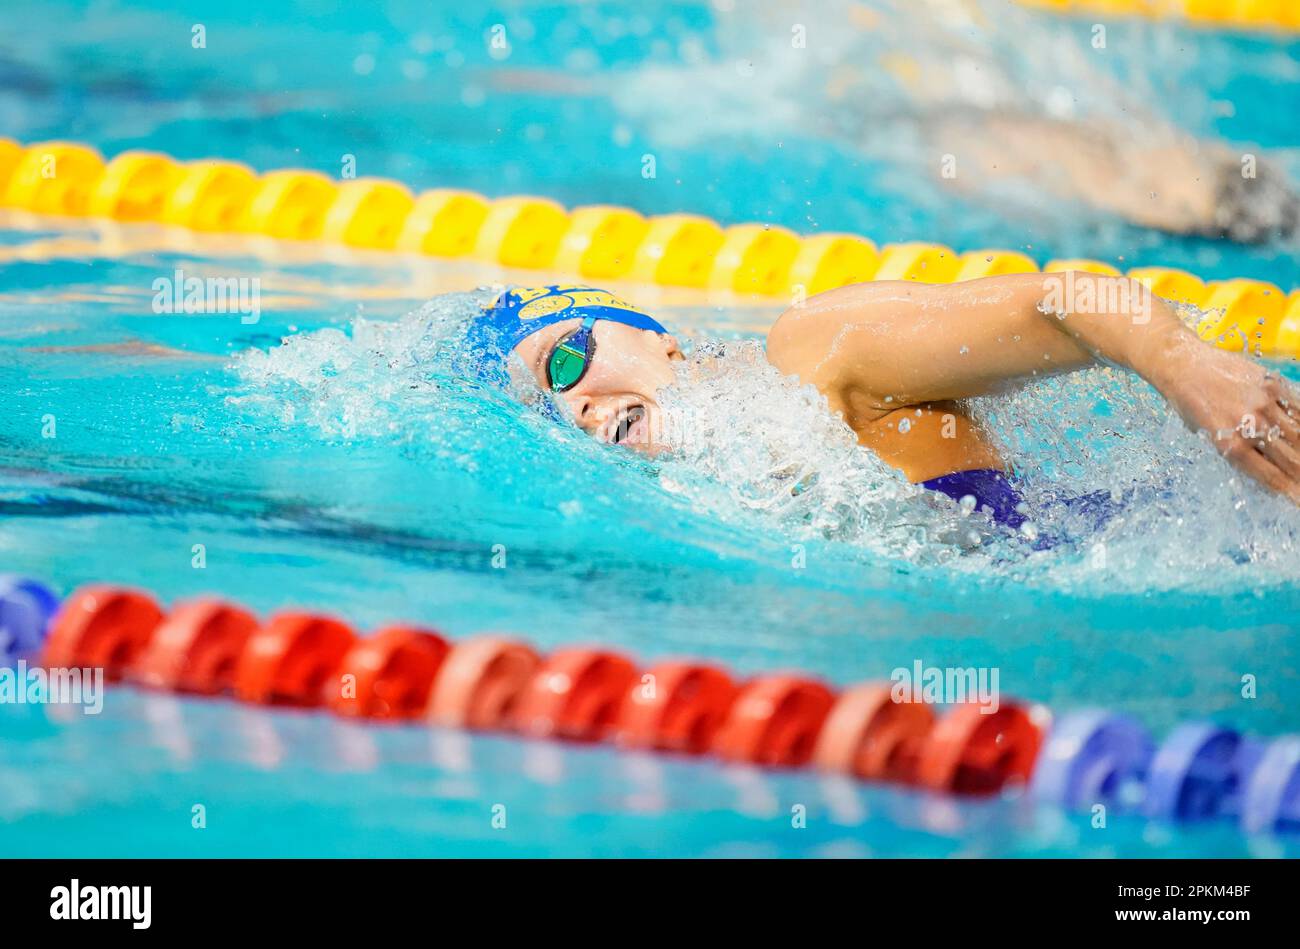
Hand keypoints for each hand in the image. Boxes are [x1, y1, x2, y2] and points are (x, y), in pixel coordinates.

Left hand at [1154, 340, 1299, 503]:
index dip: (1290, 492)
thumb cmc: (1190, 405)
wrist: (1183, 366)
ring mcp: (1264, 404)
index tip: (1298, 501)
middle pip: (1290, 460)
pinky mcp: (1272, 384)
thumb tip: (1265, 471)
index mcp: (1229, 446)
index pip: (1270, 477)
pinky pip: (1299, 407)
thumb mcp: (1206, 437)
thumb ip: (1235, 453)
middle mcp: (1249, 426)